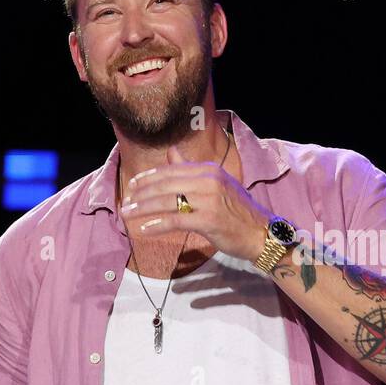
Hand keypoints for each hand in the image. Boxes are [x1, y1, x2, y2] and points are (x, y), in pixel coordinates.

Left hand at [120, 142, 270, 261]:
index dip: (149, 177)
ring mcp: (209, 200)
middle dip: (142, 193)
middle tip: (126, 202)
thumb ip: (190, 170)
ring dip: (143, 208)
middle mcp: (208, 180)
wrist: (260, 232)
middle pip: (166, 184)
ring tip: (128, 214)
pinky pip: (176, 220)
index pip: (172, 170)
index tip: (133, 184)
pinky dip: (157, 225)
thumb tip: (170, 152)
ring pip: (167, 201)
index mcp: (209, 170)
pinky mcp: (208, 220)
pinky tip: (144, 229)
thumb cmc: (235, 211)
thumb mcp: (215, 183)